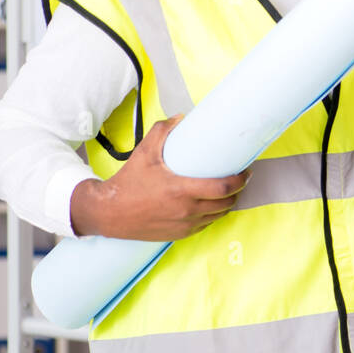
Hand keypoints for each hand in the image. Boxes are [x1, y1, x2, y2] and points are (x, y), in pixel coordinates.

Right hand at [69, 113, 252, 240]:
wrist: (108, 213)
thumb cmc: (128, 183)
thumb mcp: (144, 153)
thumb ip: (162, 131)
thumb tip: (180, 118)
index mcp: (181, 190)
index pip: (223, 188)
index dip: (240, 180)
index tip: (246, 172)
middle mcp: (186, 210)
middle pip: (226, 203)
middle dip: (237, 191)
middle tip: (239, 179)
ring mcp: (184, 225)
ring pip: (218, 216)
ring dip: (226, 204)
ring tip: (228, 192)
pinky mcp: (179, 234)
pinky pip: (205, 225)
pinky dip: (212, 215)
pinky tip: (212, 206)